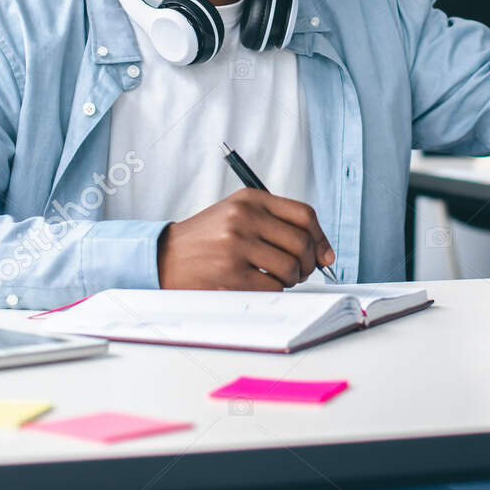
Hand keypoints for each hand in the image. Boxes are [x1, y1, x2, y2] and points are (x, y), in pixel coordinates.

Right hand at [157, 188, 334, 289]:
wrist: (165, 256)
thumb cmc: (208, 238)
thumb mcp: (238, 215)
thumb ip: (276, 224)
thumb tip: (323, 252)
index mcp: (250, 199)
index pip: (304, 215)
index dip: (321, 238)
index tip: (324, 255)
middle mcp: (244, 217)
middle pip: (301, 243)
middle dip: (308, 264)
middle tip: (300, 272)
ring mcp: (236, 245)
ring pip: (290, 267)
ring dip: (291, 279)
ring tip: (278, 278)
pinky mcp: (230, 273)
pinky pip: (273, 286)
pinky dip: (274, 290)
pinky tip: (260, 284)